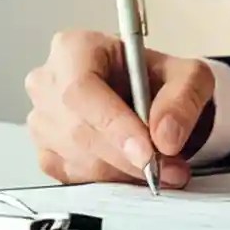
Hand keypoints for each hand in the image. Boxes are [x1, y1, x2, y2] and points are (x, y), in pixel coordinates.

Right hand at [24, 30, 214, 187]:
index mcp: (75, 48)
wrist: (149, 96)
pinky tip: (135, 168)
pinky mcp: (46, 152)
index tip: (147, 153)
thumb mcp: (187, 75)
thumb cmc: (158, 78)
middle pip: (79, 129)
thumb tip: (166, 136)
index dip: (113, 125)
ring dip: (125, 172)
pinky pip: (74, 177)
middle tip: (171, 169)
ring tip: (165, 169)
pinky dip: (111, 180)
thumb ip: (183, 99)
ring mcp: (42, 120)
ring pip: (78, 158)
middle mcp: (49, 82)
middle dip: (129, 157)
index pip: (82, 90)